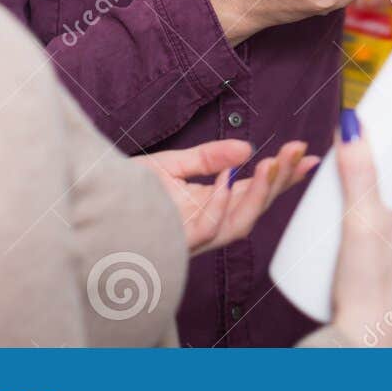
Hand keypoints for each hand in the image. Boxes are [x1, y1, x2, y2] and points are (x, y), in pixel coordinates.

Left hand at [140, 138, 316, 255]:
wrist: (83, 203)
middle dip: (280, 182)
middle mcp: (206, 226)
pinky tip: (229, 179)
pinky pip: (207, 229)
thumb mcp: (171, 165)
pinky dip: (222, 203)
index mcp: (210, 207)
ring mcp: (191, 237)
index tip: (308, 155)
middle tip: (297, 152)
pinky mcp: (174, 241)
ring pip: (239, 225)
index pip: (256, 193)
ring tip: (272, 163)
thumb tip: (247, 149)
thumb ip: (209, 158)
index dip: (284, 176)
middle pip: (255, 211)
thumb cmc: (123, 191)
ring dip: (260, 194)